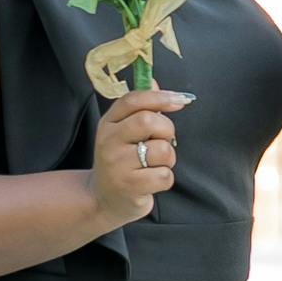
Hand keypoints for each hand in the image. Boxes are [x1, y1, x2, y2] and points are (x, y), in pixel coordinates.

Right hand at [88, 89, 187, 225]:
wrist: (102, 199)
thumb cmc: (121, 161)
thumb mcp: (123, 132)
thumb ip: (139, 108)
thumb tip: (155, 81)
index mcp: (108, 123)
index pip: (133, 100)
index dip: (160, 97)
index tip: (179, 101)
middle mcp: (109, 141)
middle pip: (149, 121)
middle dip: (167, 130)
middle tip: (164, 140)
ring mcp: (117, 165)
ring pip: (163, 150)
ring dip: (168, 158)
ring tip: (154, 164)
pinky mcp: (129, 187)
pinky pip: (164, 176)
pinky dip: (165, 179)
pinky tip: (151, 181)